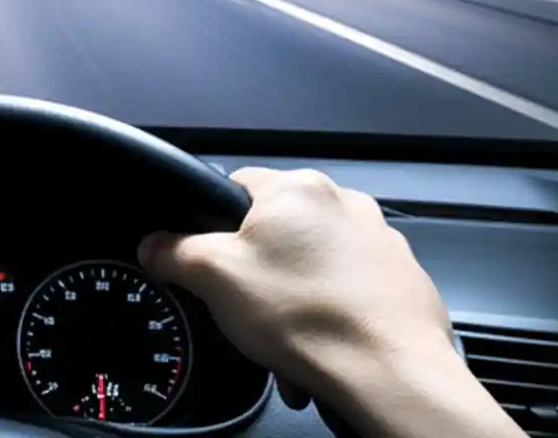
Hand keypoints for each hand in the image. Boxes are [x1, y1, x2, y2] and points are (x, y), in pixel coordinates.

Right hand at [140, 167, 522, 437]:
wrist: (389, 371)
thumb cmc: (305, 315)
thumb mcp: (212, 277)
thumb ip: (173, 252)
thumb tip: (154, 246)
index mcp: (298, 188)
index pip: (234, 186)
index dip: (212, 225)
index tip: (208, 261)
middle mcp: (345, 202)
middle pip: (277, 233)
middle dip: (257, 275)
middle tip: (245, 312)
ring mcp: (381, 240)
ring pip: (314, 267)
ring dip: (293, 300)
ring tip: (284, 342)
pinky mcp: (403, 279)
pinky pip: (350, 291)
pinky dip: (330, 315)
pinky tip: (319, 347)